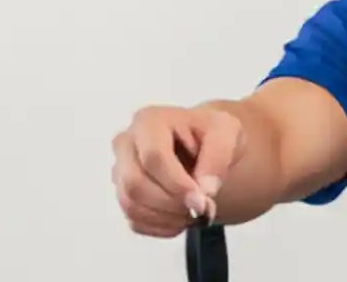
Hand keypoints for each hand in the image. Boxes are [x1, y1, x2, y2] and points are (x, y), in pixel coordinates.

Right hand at [111, 104, 246, 237]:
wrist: (202, 144)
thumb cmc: (208, 133)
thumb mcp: (226, 132)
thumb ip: (218, 157)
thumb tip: (204, 191)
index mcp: (148, 121)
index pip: (153, 157)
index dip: (177, 184)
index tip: (202, 201)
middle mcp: (126, 144)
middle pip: (135, 184)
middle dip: (171, 204)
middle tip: (201, 209)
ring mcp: (120, 171)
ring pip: (132, 205)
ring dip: (168, 218)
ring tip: (194, 213)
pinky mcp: (123, 194)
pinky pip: (135, 220)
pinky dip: (162, 226)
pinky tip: (182, 217)